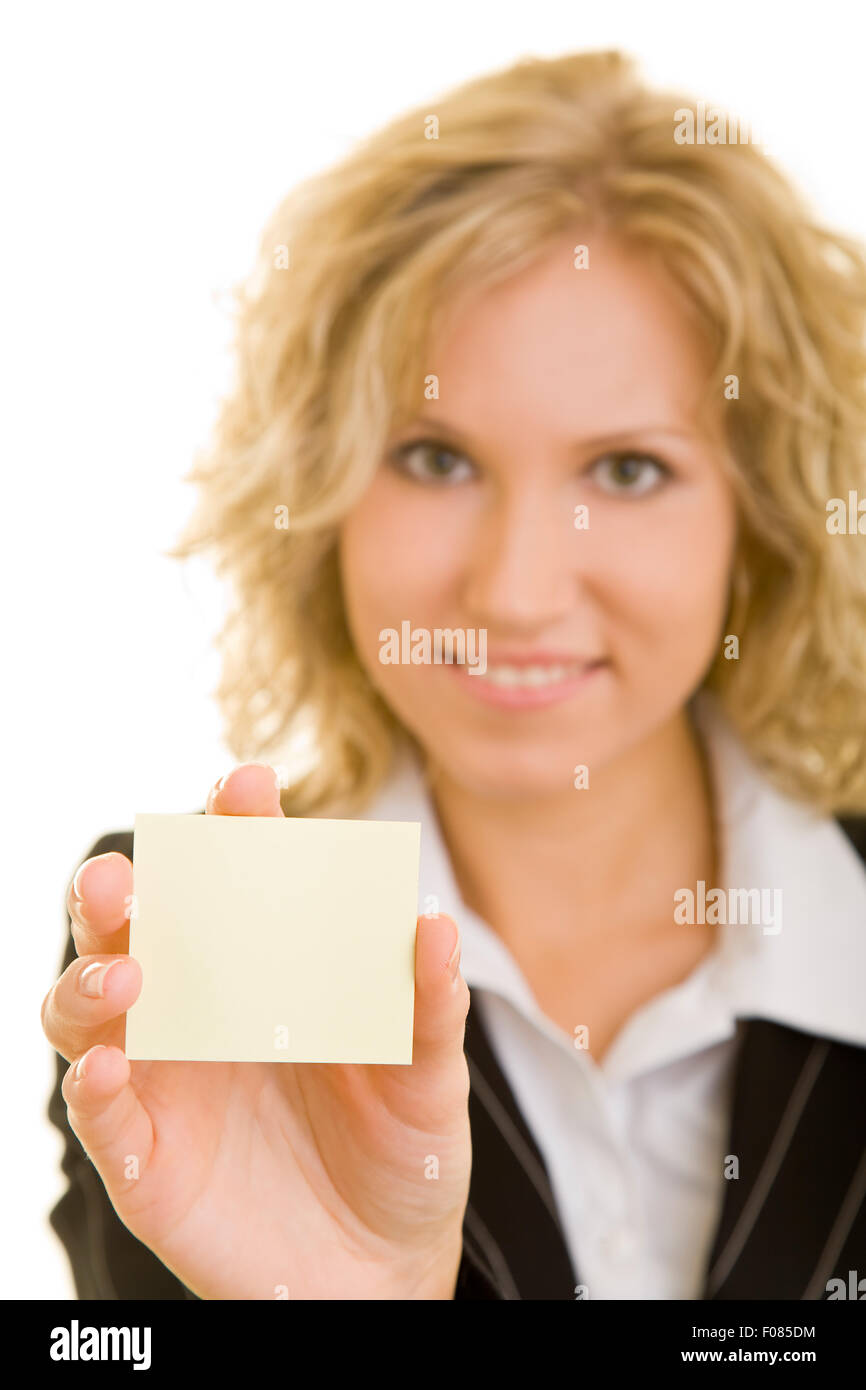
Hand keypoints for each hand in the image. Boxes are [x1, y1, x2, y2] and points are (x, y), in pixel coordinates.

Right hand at [41, 764, 471, 1298]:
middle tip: (131, 875)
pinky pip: (100, 1114)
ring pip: (86, 1009)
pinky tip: (111, 1067)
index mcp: (266, 969)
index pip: (236, 879)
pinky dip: (94, 1086)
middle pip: (136, 928)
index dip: (235, 828)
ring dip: (91, 980)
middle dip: (122, 889)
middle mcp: (200, 1011)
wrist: (383, 1271)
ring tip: (127, 974)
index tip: (249, 786)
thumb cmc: (403, 1152)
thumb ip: (429, 1006)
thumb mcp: (430, 1077)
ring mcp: (163, 1081)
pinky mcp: (144, 1157)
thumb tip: (436, 923)